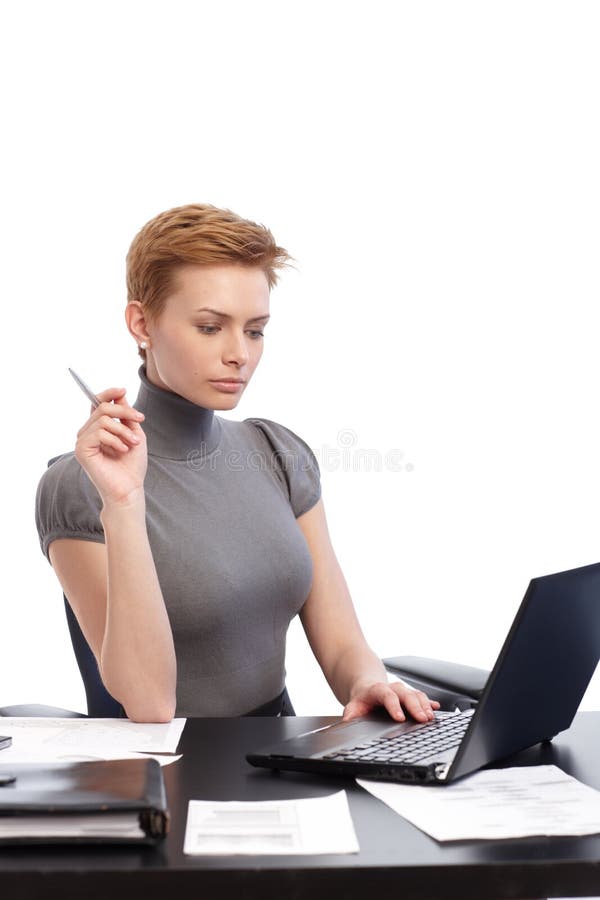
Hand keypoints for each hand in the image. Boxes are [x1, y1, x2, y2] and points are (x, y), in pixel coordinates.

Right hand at [74, 387, 146, 506]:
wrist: (129, 488)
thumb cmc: (132, 465)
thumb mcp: (134, 433)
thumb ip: (126, 415)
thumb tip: (119, 393)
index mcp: (98, 428)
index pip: (97, 403)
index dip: (108, 393)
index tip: (123, 390)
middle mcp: (87, 432)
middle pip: (103, 408)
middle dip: (125, 412)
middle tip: (140, 420)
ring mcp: (82, 441)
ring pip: (103, 420)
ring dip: (124, 430)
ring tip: (133, 443)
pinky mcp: (81, 450)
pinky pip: (99, 433)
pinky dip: (115, 440)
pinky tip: (122, 450)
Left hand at [342, 681, 440, 722]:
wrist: (369, 688)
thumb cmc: (363, 700)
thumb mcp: (354, 706)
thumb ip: (351, 713)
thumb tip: (348, 721)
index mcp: (378, 690)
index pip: (387, 696)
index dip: (394, 706)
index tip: (400, 718)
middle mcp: (393, 689)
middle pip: (406, 694)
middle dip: (415, 706)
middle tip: (422, 719)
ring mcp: (403, 691)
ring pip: (416, 695)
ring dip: (425, 706)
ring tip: (430, 717)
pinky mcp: (411, 696)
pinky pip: (422, 697)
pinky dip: (429, 703)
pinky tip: (436, 708)